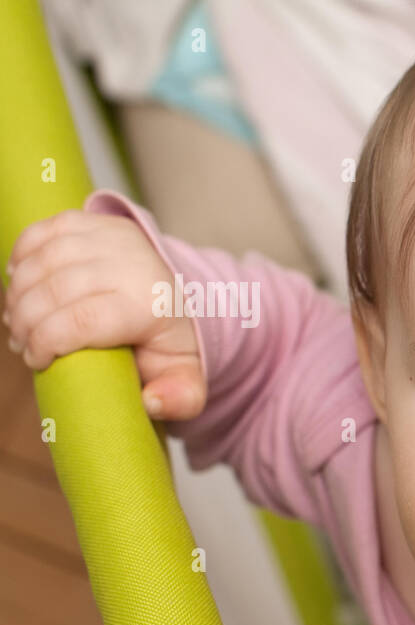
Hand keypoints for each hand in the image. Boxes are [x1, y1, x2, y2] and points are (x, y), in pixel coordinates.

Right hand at [3, 209, 204, 420]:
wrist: (182, 294)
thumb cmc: (171, 342)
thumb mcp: (185, 376)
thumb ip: (180, 398)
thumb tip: (152, 401)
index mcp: (150, 305)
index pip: (81, 321)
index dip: (46, 342)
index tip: (37, 361)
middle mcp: (133, 264)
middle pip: (55, 290)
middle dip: (25, 321)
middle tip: (21, 344)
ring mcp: (115, 237)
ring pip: (44, 259)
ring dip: (18, 291)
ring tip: (17, 319)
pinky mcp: (99, 221)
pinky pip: (45, 230)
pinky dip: (22, 253)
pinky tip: (18, 280)